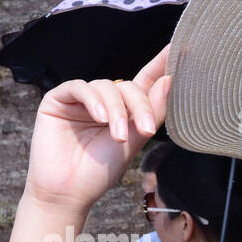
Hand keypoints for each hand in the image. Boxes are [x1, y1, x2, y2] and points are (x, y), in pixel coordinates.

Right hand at [23, 44, 171, 216]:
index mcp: (123, 111)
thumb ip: (152, 111)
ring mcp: (80, 100)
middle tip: (146, 128)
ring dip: (116, 110)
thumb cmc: (99, 172)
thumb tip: (169, 79)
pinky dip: (93, 100)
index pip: (144, 82)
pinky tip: (100, 118)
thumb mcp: (134, 141)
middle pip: (128, 86)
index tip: (183, 47)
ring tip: (118, 136)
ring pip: (106, 86)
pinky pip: (79, 87)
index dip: (161, 65)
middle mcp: (102, 101)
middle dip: (140, 105)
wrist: (68, 193)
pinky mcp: (58, 100)